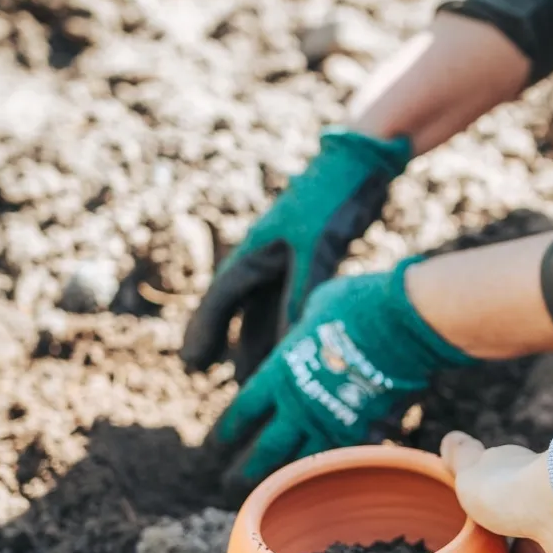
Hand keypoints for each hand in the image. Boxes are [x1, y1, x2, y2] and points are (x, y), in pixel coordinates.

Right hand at [180, 128, 409, 382]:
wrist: (360, 164)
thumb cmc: (332, 200)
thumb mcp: (316, 249)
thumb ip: (301, 294)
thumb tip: (288, 346)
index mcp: (253, 252)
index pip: (221, 301)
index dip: (205, 334)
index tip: (192, 366)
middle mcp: (263, 260)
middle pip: (240, 314)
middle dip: (232, 350)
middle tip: (223, 388)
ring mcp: (285, 262)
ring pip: (266, 314)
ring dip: (262, 346)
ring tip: (257, 385)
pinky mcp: (309, 264)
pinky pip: (291, 307)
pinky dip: (289, 331)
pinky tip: (294, 356)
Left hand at [208, 260, 472, 502]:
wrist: (401, 324)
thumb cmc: (358, 305)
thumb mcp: (318, 306)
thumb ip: (306, 325)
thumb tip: (307, 329)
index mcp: (281, 371)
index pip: (246, 407)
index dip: (230, 427)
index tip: (219, 442)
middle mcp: (300, 405)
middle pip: (267, 446)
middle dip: (248, 469)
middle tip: (232, 486)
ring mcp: (333, 422)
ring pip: (304, 463)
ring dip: (287, 481)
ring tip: (275, 496)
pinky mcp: (366, 432)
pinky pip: (345, 457)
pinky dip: (336, 468)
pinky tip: (331, 478)